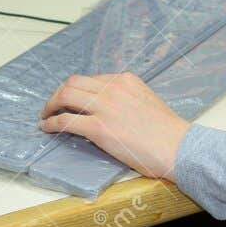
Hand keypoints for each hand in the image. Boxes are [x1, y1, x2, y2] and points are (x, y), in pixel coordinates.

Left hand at [39, 72, 190, 180]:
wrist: (179, 147)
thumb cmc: (168, 132)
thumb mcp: (146, 101)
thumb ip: (125, 98)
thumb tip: (107, 109)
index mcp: (125, 80)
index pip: (91, 79)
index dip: (77, 90)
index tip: (71, 100)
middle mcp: (113, 87)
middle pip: (73, 82)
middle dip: (58, 94)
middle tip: (52, 106)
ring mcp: (105, 106)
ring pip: (66, 96)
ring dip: (51, 105)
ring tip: (46, 115)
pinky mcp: (99, 128)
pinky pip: (67, 121)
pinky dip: (53, 123)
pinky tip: (47, 128)